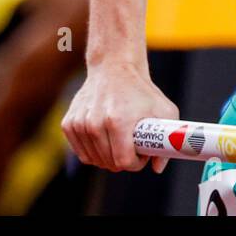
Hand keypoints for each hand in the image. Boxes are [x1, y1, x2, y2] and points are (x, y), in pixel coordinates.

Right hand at [62, 61, 179, 172]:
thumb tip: (157, 168)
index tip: (141, 154)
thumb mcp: (165, 110)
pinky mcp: (69, 123)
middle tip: (132, 147)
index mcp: (118, 121)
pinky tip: (105, 138)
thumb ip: (166, 141)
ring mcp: (79, 123)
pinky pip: (81, 153)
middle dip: (123, 161)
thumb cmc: (141, 90)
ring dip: (107, 157)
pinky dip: (93, 151)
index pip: (123, 162)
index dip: (136, 163)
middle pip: (109, 163)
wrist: (114, 67)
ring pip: (94, 160)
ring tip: (119, 140)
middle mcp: (95, 123)